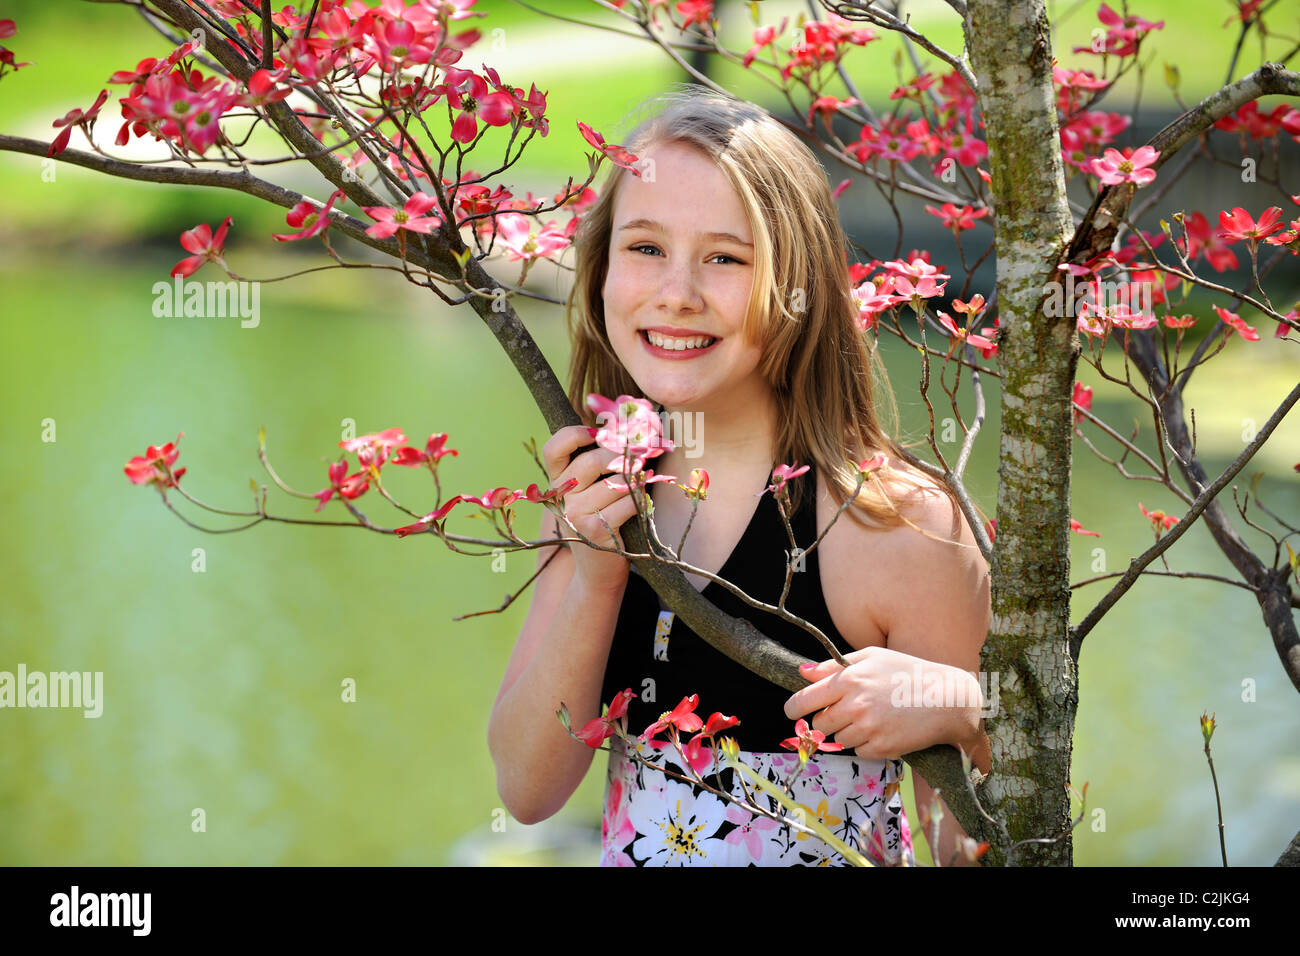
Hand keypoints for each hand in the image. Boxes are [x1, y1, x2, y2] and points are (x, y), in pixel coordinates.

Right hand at [541, 424, 642, 592]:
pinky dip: (641, 502)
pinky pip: (629, 502)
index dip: (576, 434)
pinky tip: (641, 506)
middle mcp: (561, 497)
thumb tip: (626, 433)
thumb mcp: (589, 493)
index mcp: (556, 483)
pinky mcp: (594, 531)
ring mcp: (575, 515)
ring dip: (636, 481)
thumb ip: (596, 465)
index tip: (598, 433)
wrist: (597, 571)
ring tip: (640, 484)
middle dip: (622, 456)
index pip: (555, 447)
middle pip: (593, 459)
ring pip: (616, 481)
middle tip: (642, 456)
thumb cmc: (600, 523)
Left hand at [783, 646, 979, 760]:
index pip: (803, 701)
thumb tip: (802, 672)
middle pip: (819, 723)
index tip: (792, 712)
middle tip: (844, 712)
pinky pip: (859, 751)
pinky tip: (885, 729)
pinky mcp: (881, 748)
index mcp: (848, 680)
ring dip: (848, 731)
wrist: (946, 699)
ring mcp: (868, 729)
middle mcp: (855, 706)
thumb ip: (834, 665)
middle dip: (826, 720)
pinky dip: (867, 743)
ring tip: (872, 717)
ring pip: (838, 739)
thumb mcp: (872, 657)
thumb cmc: (907, 672)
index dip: (794, 708)